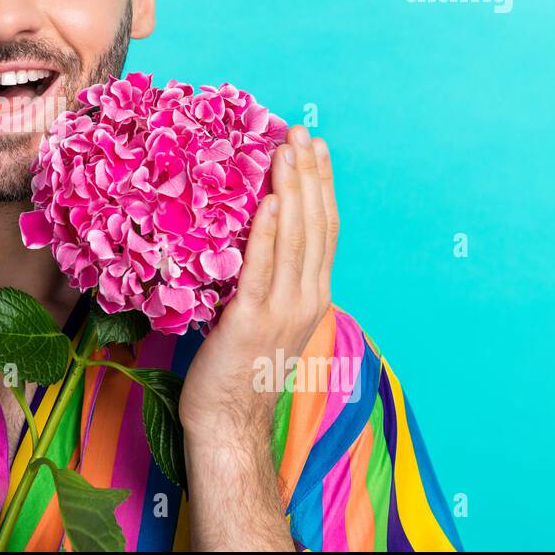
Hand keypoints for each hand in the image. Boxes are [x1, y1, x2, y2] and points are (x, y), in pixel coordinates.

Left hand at [179, 124, 339, 444]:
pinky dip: (265, 231)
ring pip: (293, 238)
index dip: (322, 186)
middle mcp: (307, 298)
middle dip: (310, 175)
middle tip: (301, 132)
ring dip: (291, 189)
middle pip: (314, 225)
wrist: (229, 422)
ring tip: (286, 151)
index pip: (325, 229)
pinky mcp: (251, 319)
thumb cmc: (238, 370)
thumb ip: (270, 281)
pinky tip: (266, 200)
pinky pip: (261, 267)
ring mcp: (283, 309)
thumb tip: (254, 235)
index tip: (316, 148)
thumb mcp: (266, 319)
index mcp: (314, 296)